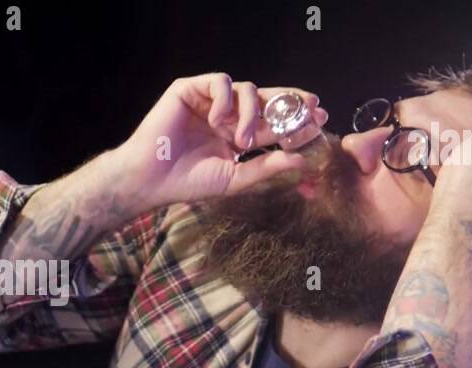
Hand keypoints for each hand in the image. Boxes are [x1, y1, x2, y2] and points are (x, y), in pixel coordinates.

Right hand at [108, 73, 328, 214]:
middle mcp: (225, 115)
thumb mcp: (235, 178)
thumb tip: (302, 161)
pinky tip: (218, 121)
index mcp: (237, 135)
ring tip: (241, 141)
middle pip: (266, 98)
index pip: (273, 121)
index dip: (297, 118)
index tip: (320, 118)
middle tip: (311, 106)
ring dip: (251, 114)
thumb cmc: (188, 182)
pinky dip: (224, 99)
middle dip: (290, 101)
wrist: (151, 178)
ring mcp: (208, 101)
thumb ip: (266, 168)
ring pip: (246, 90)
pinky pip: (220, 81)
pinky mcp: (190, 90)